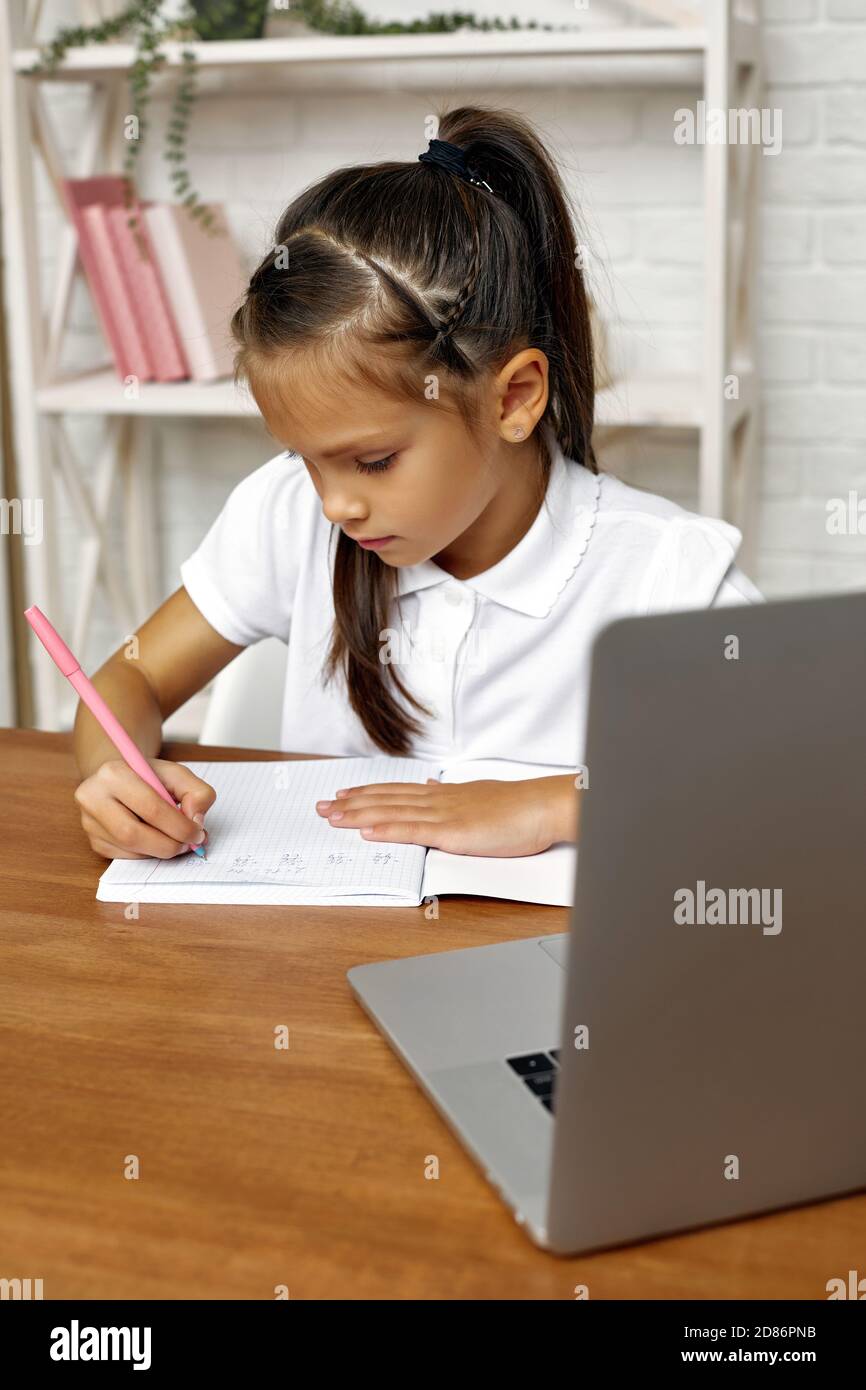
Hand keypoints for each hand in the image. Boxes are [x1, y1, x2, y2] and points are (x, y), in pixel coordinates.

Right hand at [74, 757, 215, 860]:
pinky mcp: (94, 841)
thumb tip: (196, 821)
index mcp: (113, 773)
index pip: (150, 808)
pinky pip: (126, 858)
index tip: (199, 833)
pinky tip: (158, 842)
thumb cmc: (149, 777)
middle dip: (169, 844)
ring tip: (178, 841)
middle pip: (133, 834)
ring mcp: (89, 822)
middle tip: (189, 844)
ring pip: (130, 849)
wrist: (120, 780)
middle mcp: (93, 797)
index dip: (180, 826)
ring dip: (160, 851)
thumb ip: (197, 792)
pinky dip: (149, 854)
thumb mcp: (176, 774)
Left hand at [315, 774, 578, 857]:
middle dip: (350, 803)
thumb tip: (432, 785)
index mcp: (445, 794)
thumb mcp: (481, 794)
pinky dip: (386, 829)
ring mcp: (443, 815)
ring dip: (358, 814)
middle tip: (320, 806)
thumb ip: (454, 794)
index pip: (397, 792)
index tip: (343, 795)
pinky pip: (413, 831)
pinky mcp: (453, 832)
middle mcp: (438, 801)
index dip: (367, 794)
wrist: (542, 805)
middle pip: (386, 799)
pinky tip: (365, 830)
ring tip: (331, 817)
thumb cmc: (519, 806)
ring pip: (391, 812)